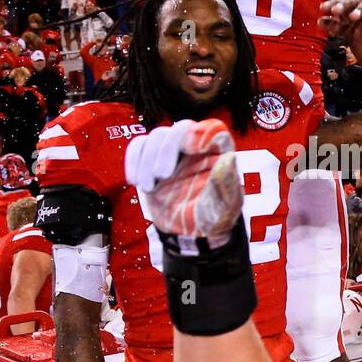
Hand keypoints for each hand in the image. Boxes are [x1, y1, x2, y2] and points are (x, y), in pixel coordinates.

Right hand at [124, 119, 241, 242]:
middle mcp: (197, 145)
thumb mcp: (224, 205)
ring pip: (158, 135)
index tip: (189, 149)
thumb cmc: (213, 217)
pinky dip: (133, 160)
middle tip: (162, 175)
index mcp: (220, 152)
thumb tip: (229, 158)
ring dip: (148, 159)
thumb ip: (226, 183)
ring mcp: (174, 150)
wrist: (191, 232)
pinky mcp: (153, 157)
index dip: (201, 134)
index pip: (213, 129)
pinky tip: (134, 180)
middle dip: (167, 149)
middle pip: (181, 128)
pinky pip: (139, 145)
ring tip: (148, 187)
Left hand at [318, 0, 361, 44]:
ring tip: (352, 17)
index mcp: (351, 4)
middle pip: (352, 0)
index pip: (340, 2)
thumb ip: (334, 25)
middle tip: (335, 11)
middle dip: (343, 5)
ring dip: (359, 10)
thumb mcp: (348, 29)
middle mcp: (361, 2)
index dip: (331, 4)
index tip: (322, 8)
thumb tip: (318, 22)